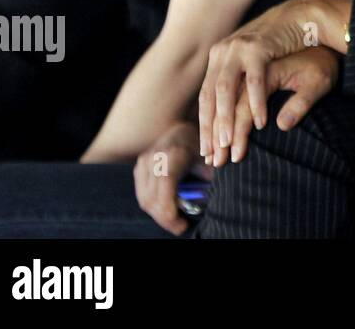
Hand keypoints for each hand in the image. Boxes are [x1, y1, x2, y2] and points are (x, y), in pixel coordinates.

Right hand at [133, 120, 209, 234]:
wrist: (181, 126)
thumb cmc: (198, 142)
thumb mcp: (208, 157)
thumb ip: (208, 177)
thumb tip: (214, 201)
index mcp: (171, 157)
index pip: (164, 192)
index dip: (170, 213)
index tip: (182, 225)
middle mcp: (154, 160)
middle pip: (152, 199)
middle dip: (165, 218)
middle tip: (180, 227)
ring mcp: (143, 163)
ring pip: (144, 199)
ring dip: (158, 214)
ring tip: (173, 221)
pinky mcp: (139, 167)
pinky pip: (142, 193)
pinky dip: (152, 205)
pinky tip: (165, 210)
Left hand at [198, 0, 349, 166]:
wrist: (305, 16)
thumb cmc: (284, 45)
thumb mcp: (257, 66)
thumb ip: (242, 84)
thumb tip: (229, 111)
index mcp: (220, 57)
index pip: (206, 97)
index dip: (205, 125)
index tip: (207, 151)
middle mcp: (224, 52)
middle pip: (210, 96)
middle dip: (211, 129)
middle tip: (214, 156)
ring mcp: (239, 48)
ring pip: (225, 89)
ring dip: (226, 118)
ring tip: (230, 143)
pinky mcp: (259, 47)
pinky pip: (255, 80)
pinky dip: (256, 102)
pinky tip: (262, 122)